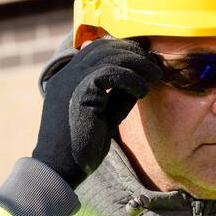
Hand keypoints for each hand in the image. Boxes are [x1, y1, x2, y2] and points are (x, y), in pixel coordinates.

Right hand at [32, 38, 165, 187]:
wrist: (60, 169)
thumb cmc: (81, 149)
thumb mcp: (104, 117)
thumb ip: (116, 97)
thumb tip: (139, 81)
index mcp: (68, 79)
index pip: (95, 49)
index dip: (122, 50)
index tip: (145, 60)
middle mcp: (67, 74)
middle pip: (102, 46)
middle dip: (132, 52)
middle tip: (154, 65)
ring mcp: (70, 80)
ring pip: (108, 55)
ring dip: (137, 63)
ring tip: (155, 75)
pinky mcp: (79, 90)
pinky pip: (110, 72)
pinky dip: (131, 78)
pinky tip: (142, 90)